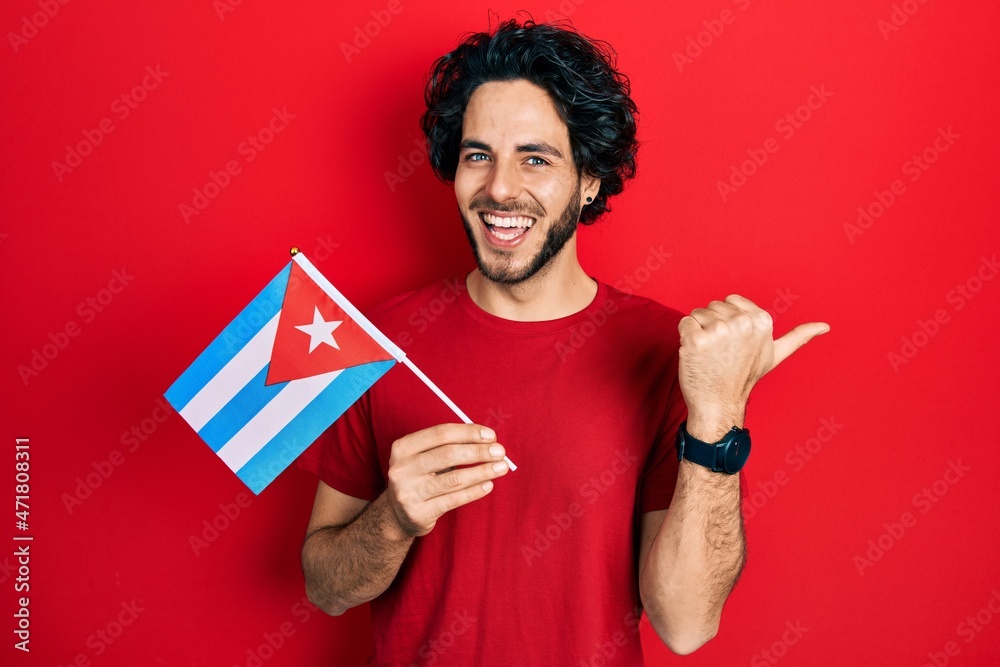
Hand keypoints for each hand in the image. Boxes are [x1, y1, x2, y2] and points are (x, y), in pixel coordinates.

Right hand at [385, 423, 508, 536]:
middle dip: (478, 451)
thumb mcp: (424, 458)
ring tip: (501, 468)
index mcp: (403, 448)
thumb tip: (487, 440)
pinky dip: (474, 492)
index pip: (440, 434)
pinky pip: (453, 500)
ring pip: (453, 479)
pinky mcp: (419, 513)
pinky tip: (488, 485)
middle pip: (448, 454)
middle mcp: (402, 469)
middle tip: (500, 452)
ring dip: (482, 471)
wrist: (398, 516)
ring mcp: (408, 492)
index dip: (468, 433)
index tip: (491, 435)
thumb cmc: (420, 478)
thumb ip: (448, 446)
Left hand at [677, 294, 828, 436]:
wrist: (720, 403)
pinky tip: (696, 355)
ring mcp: (719, 332)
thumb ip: (798, 337)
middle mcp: (742, 323)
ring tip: (711, 354)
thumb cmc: (744, 377)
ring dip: (698, 331)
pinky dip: (685, 337)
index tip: (733, 343)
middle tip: (721, 352)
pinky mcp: (696, 340)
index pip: (730, 301)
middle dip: (712, 326)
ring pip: (697, 314)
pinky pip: (683, 323)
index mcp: (762, 320)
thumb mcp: (775, 354)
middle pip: (713, 306)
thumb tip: (825, 326)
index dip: (727, 320)